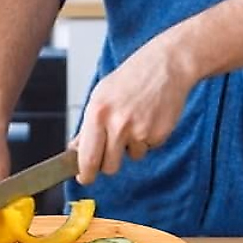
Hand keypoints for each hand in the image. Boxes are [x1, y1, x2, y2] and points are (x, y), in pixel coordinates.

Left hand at [75, 32, 197, 183]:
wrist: (166, 65)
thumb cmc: (131, 77)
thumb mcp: (101, 95)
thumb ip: (89, 125)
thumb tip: (76, 149)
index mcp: (98, 113)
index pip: (87, 158)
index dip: (85, 173)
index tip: (85, 178)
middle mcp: (117, 124)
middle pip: (109, 167)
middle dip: (108, 162)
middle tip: (112, 147)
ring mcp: (140, 131)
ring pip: (130, 157)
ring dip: (130, 147)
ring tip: (134, 119)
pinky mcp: (159, 135)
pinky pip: (148, 148)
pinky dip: (148, 138)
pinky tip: (149, 117)